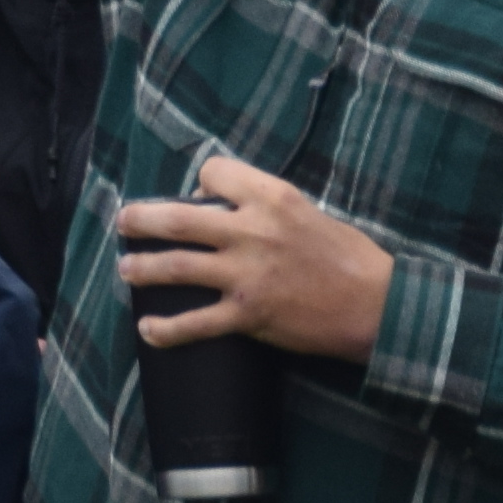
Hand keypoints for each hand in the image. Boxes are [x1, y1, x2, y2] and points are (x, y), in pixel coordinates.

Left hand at [117, 152, 398, 359]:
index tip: (196, 196)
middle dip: (142, 219)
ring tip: (125, 269)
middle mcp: (252, 230)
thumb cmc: (349, 257)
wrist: (378, 306)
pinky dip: (167, 329)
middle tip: (124, 221)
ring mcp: (245, 274)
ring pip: (176, 267)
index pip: (214, 172)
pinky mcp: (247, 314)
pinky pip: (195, 323)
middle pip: (178, 218)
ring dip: (142, 268)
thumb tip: (225, 207)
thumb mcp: (309, 212)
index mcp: (271, 197)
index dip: (200, 182)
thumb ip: (268, 206)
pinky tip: (149, 330)